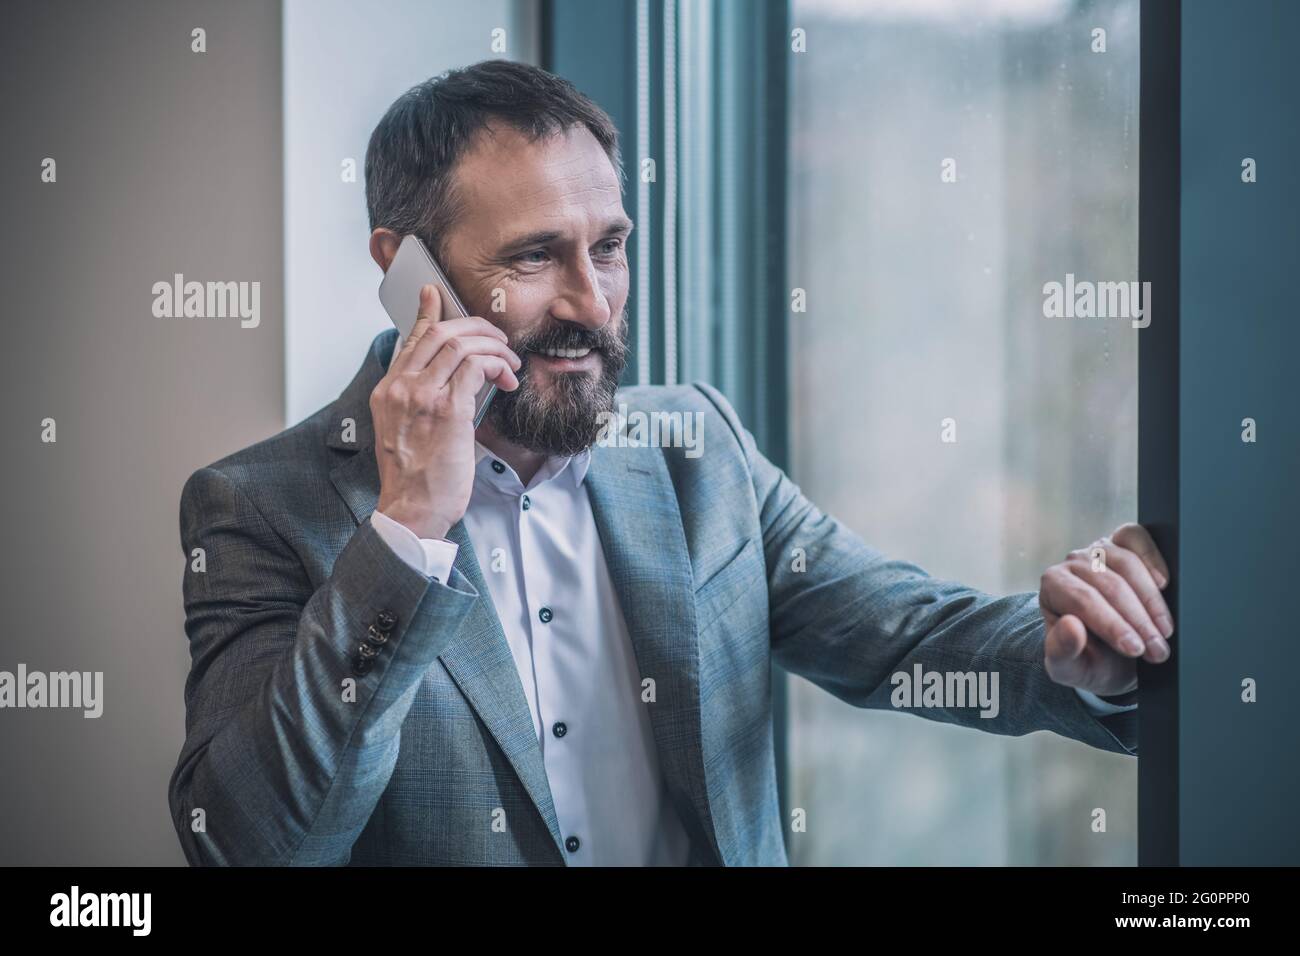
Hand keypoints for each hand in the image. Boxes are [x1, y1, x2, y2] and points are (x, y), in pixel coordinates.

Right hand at [370, 284, 520, 538]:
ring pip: (460, 344)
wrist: (412, 510)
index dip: (429, 313)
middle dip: (476, 328)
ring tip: (509, 362)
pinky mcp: (447, 410)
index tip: (438, 296)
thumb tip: (458, 380)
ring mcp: (422, 397)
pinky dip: (496, 364)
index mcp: (388, 391)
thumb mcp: (407, 432)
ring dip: (493, 346)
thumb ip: (422, 401)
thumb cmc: (416, 479)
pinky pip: (475, 367)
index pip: (412, 339)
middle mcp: (401, 388)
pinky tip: (506, 377)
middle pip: (439, 333)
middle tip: (499, 338)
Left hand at [1039, 522, 1173, 697]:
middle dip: (1138, 621)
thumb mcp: (1071, 669)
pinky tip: (1164, 584)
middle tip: (1156, 650)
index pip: (1083, 601)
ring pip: (1128, 563)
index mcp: (1053, 587)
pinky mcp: (1123, 542)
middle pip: (1110, 584)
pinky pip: (1136, 536)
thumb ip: (1062, 652)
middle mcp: (1074, 563)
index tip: (1135, 649)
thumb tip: (1070, 626)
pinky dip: (1152, 557)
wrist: (1110, 654)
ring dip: (1152, 601)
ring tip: (1164, 632)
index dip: (1112, 625)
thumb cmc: (1089, 659)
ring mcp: (1100, 549)